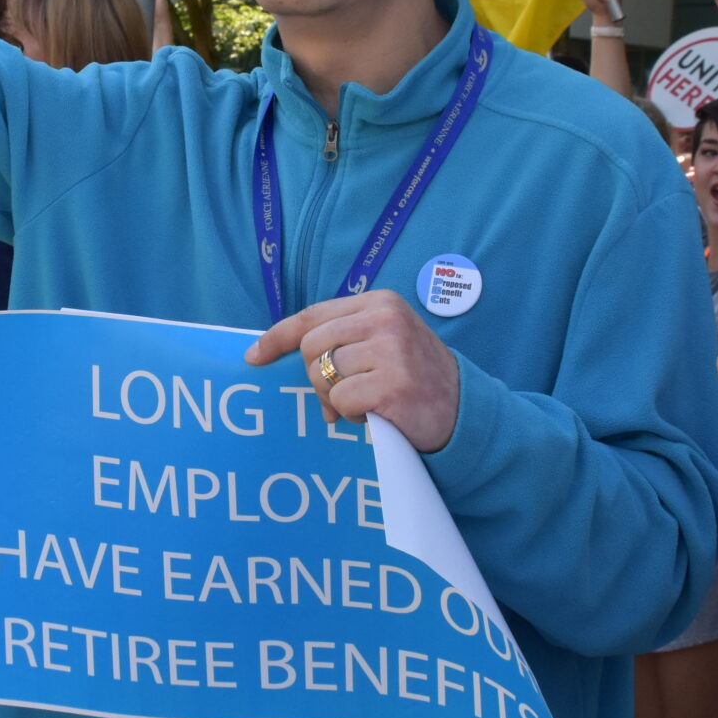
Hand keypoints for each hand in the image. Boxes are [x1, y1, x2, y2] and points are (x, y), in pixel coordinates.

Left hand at [245, 289, 460, 453]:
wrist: (463, 410)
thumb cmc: (415, 377)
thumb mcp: (383, 342)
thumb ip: (342, 340)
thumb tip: (281, 355)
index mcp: (379, 303)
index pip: (312, 316)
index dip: (277, 337)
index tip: (254, 356)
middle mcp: (385, 319)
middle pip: (311, 348)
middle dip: (316, 378)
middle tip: (339, 396)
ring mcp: (390, 351)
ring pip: (322, 375)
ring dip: (336, 399)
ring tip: (365, 403)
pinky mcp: (392, 384)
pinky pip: (341, 401)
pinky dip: (351, 414)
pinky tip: (374, 413)